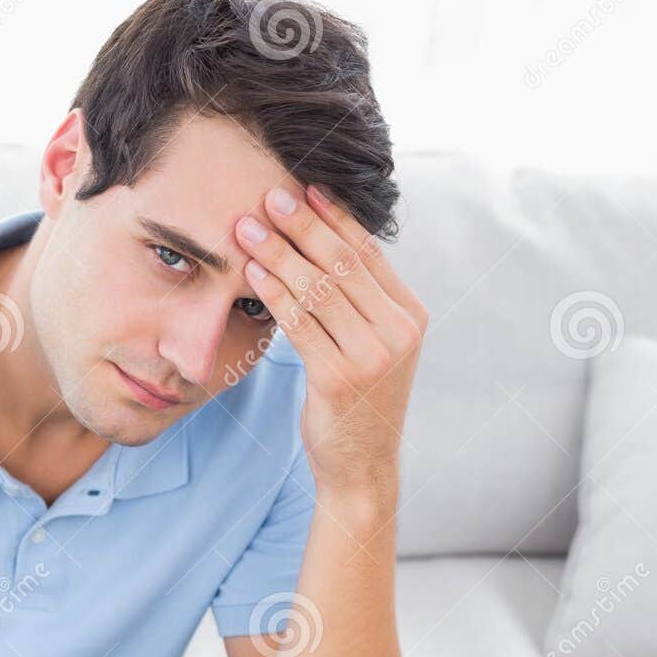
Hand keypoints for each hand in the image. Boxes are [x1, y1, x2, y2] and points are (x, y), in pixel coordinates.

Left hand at [235, 183, 426, 497]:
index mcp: (409, 316)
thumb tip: (326, 247)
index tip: (305, 188)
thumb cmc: (356, 405)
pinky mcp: (340, 377)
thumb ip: (361, 305)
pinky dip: (274, 293)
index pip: (368, 253)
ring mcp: (372, 355)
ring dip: (279, 254)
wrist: (360, 468)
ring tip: (248, 229)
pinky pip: (301, 323)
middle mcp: (397, 331)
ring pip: (318, 289)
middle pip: (342, 264)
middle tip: (268, 198)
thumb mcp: (371, 349)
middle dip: (302, 226)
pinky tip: (252, 273)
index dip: (334, 217)